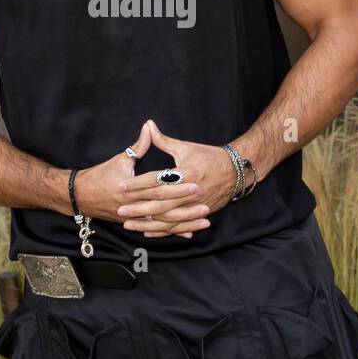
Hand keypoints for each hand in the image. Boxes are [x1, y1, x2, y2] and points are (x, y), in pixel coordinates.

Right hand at [69, 122, 197, 237]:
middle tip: (205, 200)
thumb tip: (150, 126)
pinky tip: (189, 232)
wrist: (81, 196)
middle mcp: (132, 205)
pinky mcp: (135, 224)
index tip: (195, 182)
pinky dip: (173, 231)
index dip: (176, 184)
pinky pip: (157, 230)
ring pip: (163, 222)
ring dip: (184, 222)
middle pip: (163, 206)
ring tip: (204, 220)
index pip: (157, 185)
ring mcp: (133, 217)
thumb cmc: (101, 175)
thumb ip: (139, 145)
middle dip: (185, 204)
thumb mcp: (120, 159)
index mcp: (130, 187)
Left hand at [114, 120, 238, 237]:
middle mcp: (190, 192)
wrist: (236, 170)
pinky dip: (163, 231)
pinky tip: (148, 233)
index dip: (137, 183)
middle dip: (138, 207)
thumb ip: (164, 140)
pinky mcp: (200, 214)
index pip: (156, 180)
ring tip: (129, 225)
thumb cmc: (209, 156)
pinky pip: (178, 226)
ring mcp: (196, 205)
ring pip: (167, 218)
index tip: (121, 185)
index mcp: (185, 173)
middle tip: (120, 209)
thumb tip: (148, 126)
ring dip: (147, 223)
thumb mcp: (186, 147)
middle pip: (160, 203)